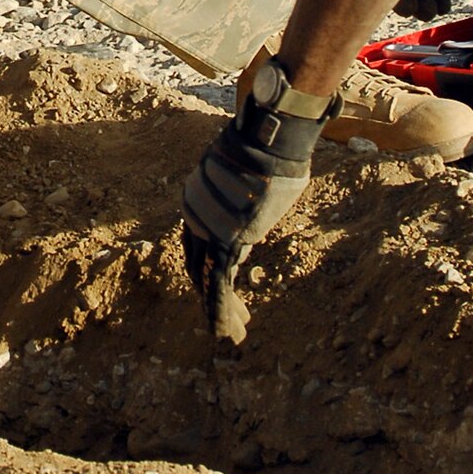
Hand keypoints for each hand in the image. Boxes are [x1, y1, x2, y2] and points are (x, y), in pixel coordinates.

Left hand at [180, 62, 335, 343]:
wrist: (271, 140)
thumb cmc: (273, 147)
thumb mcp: (257, 170)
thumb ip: (254, 188)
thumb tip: (273, 174)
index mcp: (201, 197)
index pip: (199, 238)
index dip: (206, 263)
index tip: (220, 280)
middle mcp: (199, 215)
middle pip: (198, 262)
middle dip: (209, 292)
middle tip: (224, 318)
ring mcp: (210, 230)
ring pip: (208, 279)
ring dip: (220, 311)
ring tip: (233, 334)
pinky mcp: (225, 244)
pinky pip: (218, 286)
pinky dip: (222, 312)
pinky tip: (230, 331)